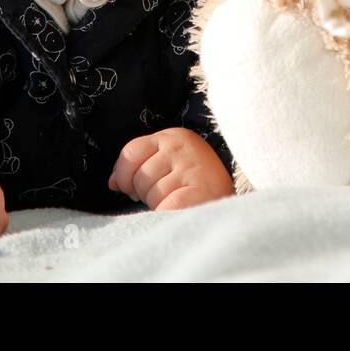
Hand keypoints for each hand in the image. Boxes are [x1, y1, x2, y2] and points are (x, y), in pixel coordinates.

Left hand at [108, 127, 234, 211]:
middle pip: (138, 176)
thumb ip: (139, 166)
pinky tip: (180, 210)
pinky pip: (165, 206)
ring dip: (158, 204)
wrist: (237, 199)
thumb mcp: (169, 163)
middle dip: (143, 192)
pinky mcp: (197, 191)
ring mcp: (190, 168)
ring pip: (150, 193)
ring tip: (177, 200)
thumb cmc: (195, 183)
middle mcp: (181, 148)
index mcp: (173, 137)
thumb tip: (112, 183)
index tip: (129, 188)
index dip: (123, 175)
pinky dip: (167, 213)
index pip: (131, 153)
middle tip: (164, 195)